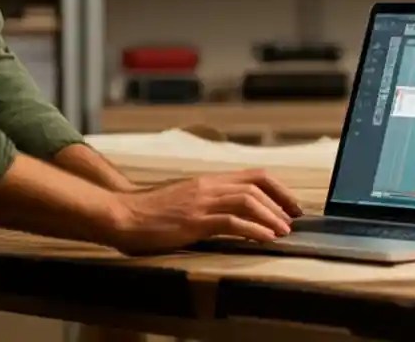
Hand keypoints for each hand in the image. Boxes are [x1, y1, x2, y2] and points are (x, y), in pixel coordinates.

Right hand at [107, 168, 303, 255]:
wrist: (121, 214)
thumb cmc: (149, 211)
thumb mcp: (185, 198)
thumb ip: (208, 200)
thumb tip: (233, 211)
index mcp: (208, 180)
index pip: (254, 176)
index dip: (278, 189)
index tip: (292, 205)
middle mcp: (208, 186)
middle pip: (256, 186)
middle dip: (280, 203)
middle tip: (293, 221)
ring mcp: (201, 202)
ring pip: (247, 200)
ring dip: (270, 217)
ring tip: (283, 232)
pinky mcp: (193, 220)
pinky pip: (231, 221)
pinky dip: (253, 229)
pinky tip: (265, 239)